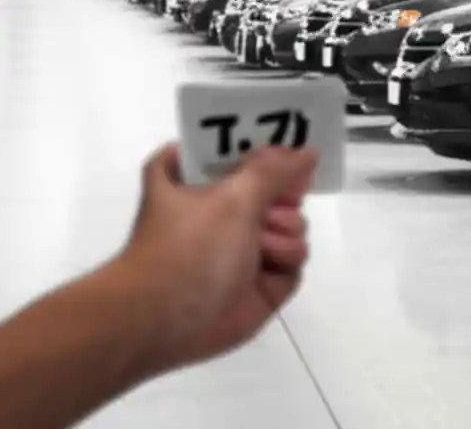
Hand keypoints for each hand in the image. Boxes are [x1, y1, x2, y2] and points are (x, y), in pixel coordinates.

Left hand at [115, 144, 316, 372]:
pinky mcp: (262, 282)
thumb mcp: (233, 196)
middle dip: (284, 197)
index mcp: (198, 180)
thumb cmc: (189, 247)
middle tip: (277, 202)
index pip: (240, 151)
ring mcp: (243, 248)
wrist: (164, 321)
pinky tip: (269, 265)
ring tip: (262, 243)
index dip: (267, 152)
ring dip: (286, 230)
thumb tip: (306, 150)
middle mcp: (222, 211)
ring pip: (293, 225)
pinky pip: (294, 259)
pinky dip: (287, 259)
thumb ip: (275, 170)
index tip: (287, 155)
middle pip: (277, 189)